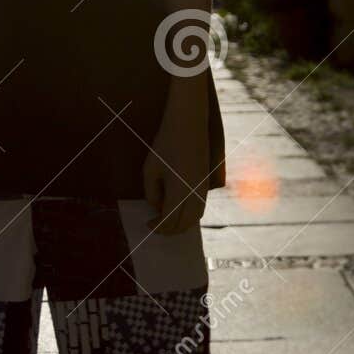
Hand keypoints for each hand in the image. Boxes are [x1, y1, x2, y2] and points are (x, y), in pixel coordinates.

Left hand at [142, 95, 208, 235]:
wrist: (188, 123)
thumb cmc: (165, 144)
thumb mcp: (150, 169)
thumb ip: (151, 193)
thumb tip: (158, 208)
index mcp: (180, 192)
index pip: (169, 221)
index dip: (158, 227)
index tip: (147, 225)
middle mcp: (195, 194)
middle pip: (185, 224)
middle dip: (170, 230)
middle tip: (156, 227)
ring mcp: (203, 188)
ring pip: (196, 217)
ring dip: (182, 223)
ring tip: (167, 220)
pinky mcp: (206, 181)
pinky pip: (200, 206)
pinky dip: (190, 213)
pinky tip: (178, 207)